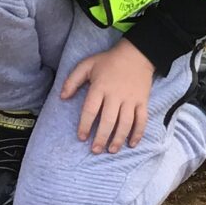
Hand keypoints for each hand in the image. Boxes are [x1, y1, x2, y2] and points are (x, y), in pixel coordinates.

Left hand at [60, 39, 154, 154]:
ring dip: (118, 139)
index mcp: (100, 87)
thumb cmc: (109, 61)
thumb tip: (62, 97)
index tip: (82, 137)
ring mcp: (131, 99)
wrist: (137, 54)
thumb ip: (72, 80)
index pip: (91, 110)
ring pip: (125, 123)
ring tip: (111, 150)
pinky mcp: (143, 101)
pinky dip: (138, 133)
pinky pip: (142, 120)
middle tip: (95, 150)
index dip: (85, 125)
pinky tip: (131, 144)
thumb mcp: (87, 65)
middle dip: (101, 137)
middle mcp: (116, 95)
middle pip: (108, 120)